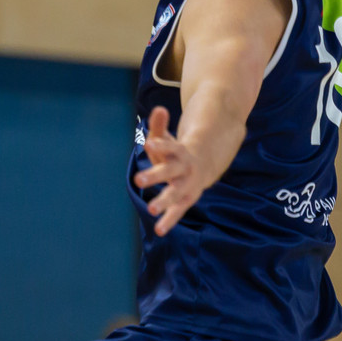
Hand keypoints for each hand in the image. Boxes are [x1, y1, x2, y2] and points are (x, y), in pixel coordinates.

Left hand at [134, 106, 205, 235]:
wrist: (203, 165)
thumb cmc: (176, 152)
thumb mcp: (167, 138)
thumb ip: (159, 125)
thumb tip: (158, 109)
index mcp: (179, 152)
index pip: (170, 147)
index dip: (160, 144)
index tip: (149, 141)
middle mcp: (184, 169)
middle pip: (169, 172)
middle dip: (155, 175)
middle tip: (138, 179)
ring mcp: (186, 185)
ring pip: (175, 193)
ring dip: (164, 201)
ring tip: (150, 209)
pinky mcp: (186, 198)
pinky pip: (178, 211)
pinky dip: (169, 220)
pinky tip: (159, 231)